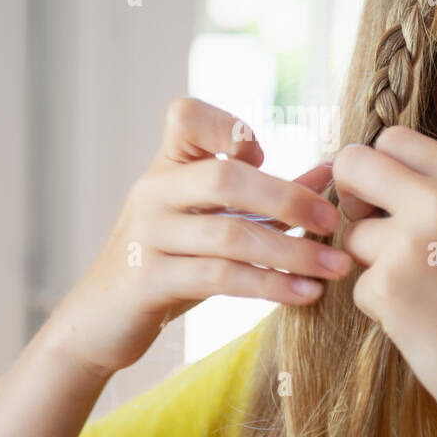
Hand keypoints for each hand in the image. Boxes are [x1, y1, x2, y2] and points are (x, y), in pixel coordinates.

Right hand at [54, 97, 352, 376]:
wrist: (101, 320)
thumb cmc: (170, 262)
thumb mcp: (213, 221)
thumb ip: (268, 196)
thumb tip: (331, 171)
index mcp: (166, 167)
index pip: (185, 116)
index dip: (228, 127)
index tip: (263, 155)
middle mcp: (152, 193)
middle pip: (224, 178)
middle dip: (287, 199)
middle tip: (332, 221)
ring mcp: (148, 237)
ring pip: (229, 236)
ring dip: (292, 252)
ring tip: (335, 268)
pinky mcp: (150, 282)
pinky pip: (219, 278)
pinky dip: (269, 285)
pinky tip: (305, 294)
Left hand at [331, 124, 436, 436]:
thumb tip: (375, 181)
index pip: (393, 139)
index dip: (376, 169)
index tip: (383, 200)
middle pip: (353, 162)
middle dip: (348, 196)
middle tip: (371, 234)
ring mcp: (411, 241)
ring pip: (352, 234)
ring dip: (370, 265)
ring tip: (419, 297)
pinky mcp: (387, 287)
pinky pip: (357, 285)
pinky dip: (379, 309)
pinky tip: (421, 327)